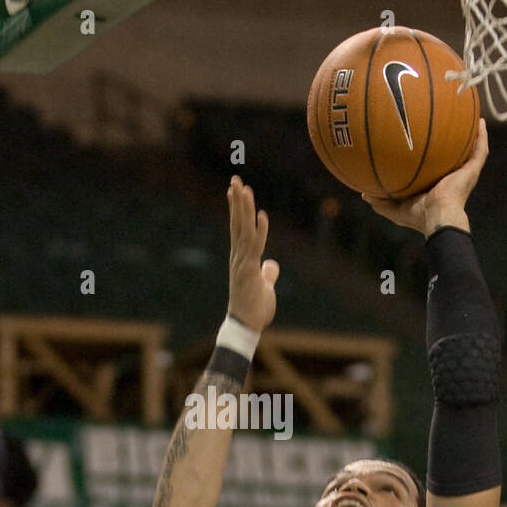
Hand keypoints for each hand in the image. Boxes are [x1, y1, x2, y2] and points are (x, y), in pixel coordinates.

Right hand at [226, 176, 279, 332]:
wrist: (247, 326)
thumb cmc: (254, 309)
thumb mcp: (264, 287)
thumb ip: (267, 274)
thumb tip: (271, 265)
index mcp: (241, 258)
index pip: (237, 228)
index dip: (236, 209)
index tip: (234, 191)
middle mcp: (238, 257)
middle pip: (237, 224)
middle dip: (236, 201)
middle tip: (235, 180)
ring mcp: (242, 262)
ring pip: (243, 230)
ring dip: (244, 209)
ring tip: (244, 188)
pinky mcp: (248, 270)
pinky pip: (254, 246)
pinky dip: (259, 230)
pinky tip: (261, 214)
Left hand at [361, 119, 488, 237]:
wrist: (438, 217)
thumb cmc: (418, 216)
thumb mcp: (394, 208)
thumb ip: (380, 201)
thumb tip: (364, 194)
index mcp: (436, 185)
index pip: (435, 167)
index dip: (432, 154)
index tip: (425, 139)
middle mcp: (452, 177)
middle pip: (455, 155)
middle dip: (453, 140)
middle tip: (449, 122)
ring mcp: (465, 174)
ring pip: (471, 150)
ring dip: (472, 134)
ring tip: (472, 115)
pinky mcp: (473, 171)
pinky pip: (480, 150)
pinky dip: (482, 136)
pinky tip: (482, 121)